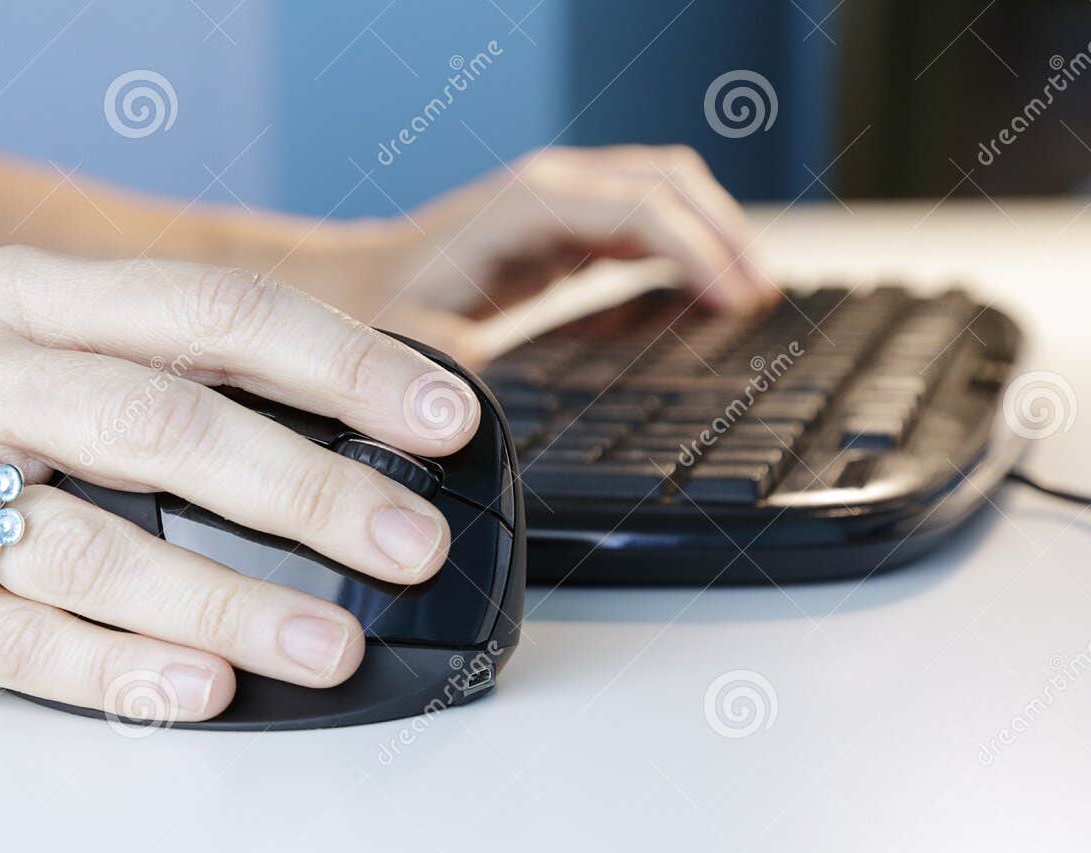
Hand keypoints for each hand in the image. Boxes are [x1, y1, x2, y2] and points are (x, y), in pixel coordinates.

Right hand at [0, 248, 481, 722]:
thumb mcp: (40, 351)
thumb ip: (169, 375)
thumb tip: (356, 431)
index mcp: (29, 297)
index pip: (210, 314)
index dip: (339, 363)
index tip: (442, 419)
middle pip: (160, 425)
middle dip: (304, 489)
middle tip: (407, 545)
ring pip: (93, 548)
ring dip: (226, 598)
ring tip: (330, 642)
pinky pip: (16, 637)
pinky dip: (118, 668)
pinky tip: (202, 685)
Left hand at [298, 145, 778, 364]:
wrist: (345, 294)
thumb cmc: (376, 316)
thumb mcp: (418, 351)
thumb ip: (468, 375)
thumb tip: (510, 414)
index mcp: (523, 209)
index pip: (638, 208)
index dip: (698, 250)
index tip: (738, 300)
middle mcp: (549, 193)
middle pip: (668, 184)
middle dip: (724, 234)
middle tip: (760, 301)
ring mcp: (560, 208)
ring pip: (665, 196)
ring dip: (712, 238)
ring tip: (748, 300)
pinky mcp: (564, 236)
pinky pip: (643, 229)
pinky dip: (683, 256)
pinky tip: (701, 302)